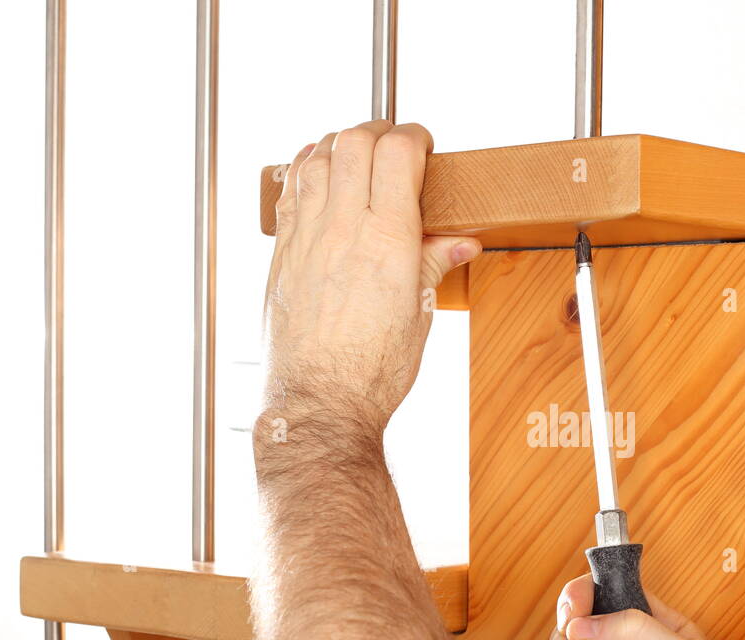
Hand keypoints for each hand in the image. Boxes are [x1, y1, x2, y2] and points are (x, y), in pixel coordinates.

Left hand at [262, 120, 479, 426]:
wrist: (321, 403)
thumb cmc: (373, 371)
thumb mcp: (421, 314)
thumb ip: (435, 264)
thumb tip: (462, 242)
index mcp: (387, 240)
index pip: (397, 153)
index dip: (414, 137)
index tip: (423, 145)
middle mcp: (342, 229)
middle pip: (354, 142)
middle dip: (378, 132)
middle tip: (393, 144)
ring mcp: (306, 238)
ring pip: (316, 157)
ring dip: (339, 143)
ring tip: (356, 152)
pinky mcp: (282, 254)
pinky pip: (290, 191)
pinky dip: (305, 169)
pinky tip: (315, 170)